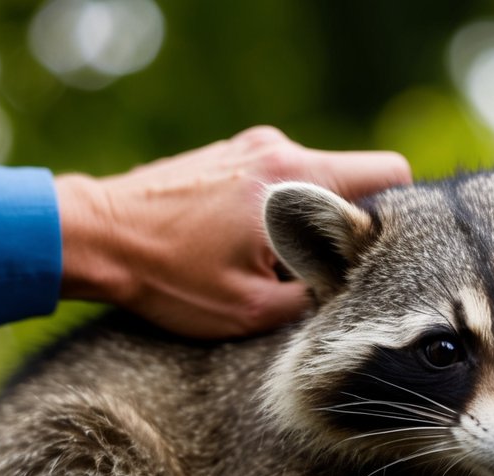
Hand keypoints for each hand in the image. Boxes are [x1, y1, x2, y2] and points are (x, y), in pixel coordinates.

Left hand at [55, 126, 410, 338]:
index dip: (401, 216)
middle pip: (355, 180)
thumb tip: (360, 294)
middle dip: (354, 228)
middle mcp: (280, 150)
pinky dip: (282, 214)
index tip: (384, 256)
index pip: (390, 172)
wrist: (91, 238)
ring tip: (280, 268)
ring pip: (317, 183)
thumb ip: (321, 297)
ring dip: (315, 224)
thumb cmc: (168, 278)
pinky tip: (249, 250)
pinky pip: (282, 181)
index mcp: (297, 181)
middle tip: (332, 274)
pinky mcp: (230, 153)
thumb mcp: (255, 310)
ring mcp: (252, 146)